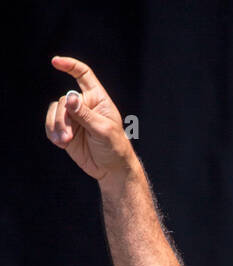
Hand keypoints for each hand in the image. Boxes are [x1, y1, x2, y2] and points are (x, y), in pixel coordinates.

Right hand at [45, 56, 133, 181]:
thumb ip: (86, 115)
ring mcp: (73, 117)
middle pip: (64, 100)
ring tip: (65, 141)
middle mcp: (83, 104)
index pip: (83, 74)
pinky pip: (51, 124)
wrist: (111, 169)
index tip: (55, 61)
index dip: (70, 65)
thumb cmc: (114, 147)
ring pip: (55, 111)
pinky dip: (52, 132)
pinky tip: (60, 143)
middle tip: (69, 136)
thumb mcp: (103, 130)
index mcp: (97, 98)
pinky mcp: (65, 130)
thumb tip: (69, 98)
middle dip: (63, 118)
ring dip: (57, 126)